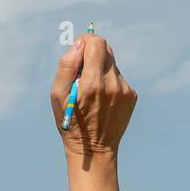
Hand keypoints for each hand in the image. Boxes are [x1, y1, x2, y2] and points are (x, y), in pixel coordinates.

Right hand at [51, 33, 136, 159]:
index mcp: (93, 83)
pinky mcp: (132, 96)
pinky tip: (102, 98)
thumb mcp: (58, 95)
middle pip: (106, 50)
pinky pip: (119, 78)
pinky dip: (109, 81)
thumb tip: (78, 44)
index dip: (86, 41)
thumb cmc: (71, 122)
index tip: (78, 48)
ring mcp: (124, 90)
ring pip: (112, 64)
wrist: (94, 149)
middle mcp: (112, 84)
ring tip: (91, 90)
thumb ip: (67, 66)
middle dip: (92, 53)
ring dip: (100, 69)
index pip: (96, 43)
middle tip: (82, 68)